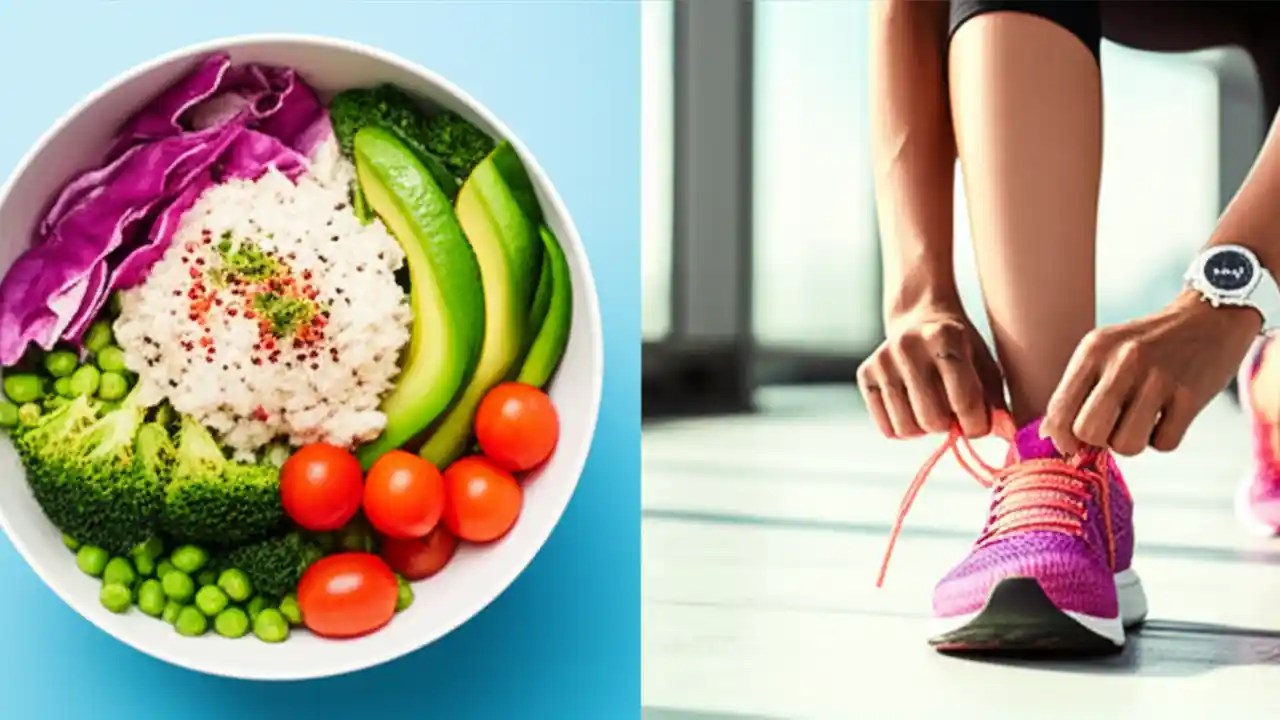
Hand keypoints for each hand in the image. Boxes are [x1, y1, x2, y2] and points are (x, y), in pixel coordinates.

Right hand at [857, 306, 1006, 437]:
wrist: (919, 317)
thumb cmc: (962, 348)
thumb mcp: (986, 366)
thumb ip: (996, 402)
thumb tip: (1008, 436)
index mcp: (945, 337)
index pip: (964, 401)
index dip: (978, 425)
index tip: (979, 423)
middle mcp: (908, 346)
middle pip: (932, 420)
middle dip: (949, 426)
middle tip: (954, 413)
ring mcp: (882, 360)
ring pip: (907, 429)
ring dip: (925, 429)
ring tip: (933, 408)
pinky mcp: (864, 373)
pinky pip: (887, 428)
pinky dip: (904, 428)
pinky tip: (912, 407)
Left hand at [1041, 291, 1260, 455]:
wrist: (1209, 318)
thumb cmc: (1148, 344)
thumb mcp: (1105, 350)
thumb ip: (1079, 390)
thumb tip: (1054, 438)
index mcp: (1093, 350)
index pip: (1059, 409)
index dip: (1061, 438)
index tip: (1071, 445)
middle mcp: (1122, 361)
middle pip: (1089, 432)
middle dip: (1098, 441)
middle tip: (1112, 428)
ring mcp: (1158, 378)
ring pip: (1126, 445)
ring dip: (1131, 443)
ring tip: (1140, 422)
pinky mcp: (1191, 395)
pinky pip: (1164, 444)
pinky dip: (1164, 439)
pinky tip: (1167, 417)